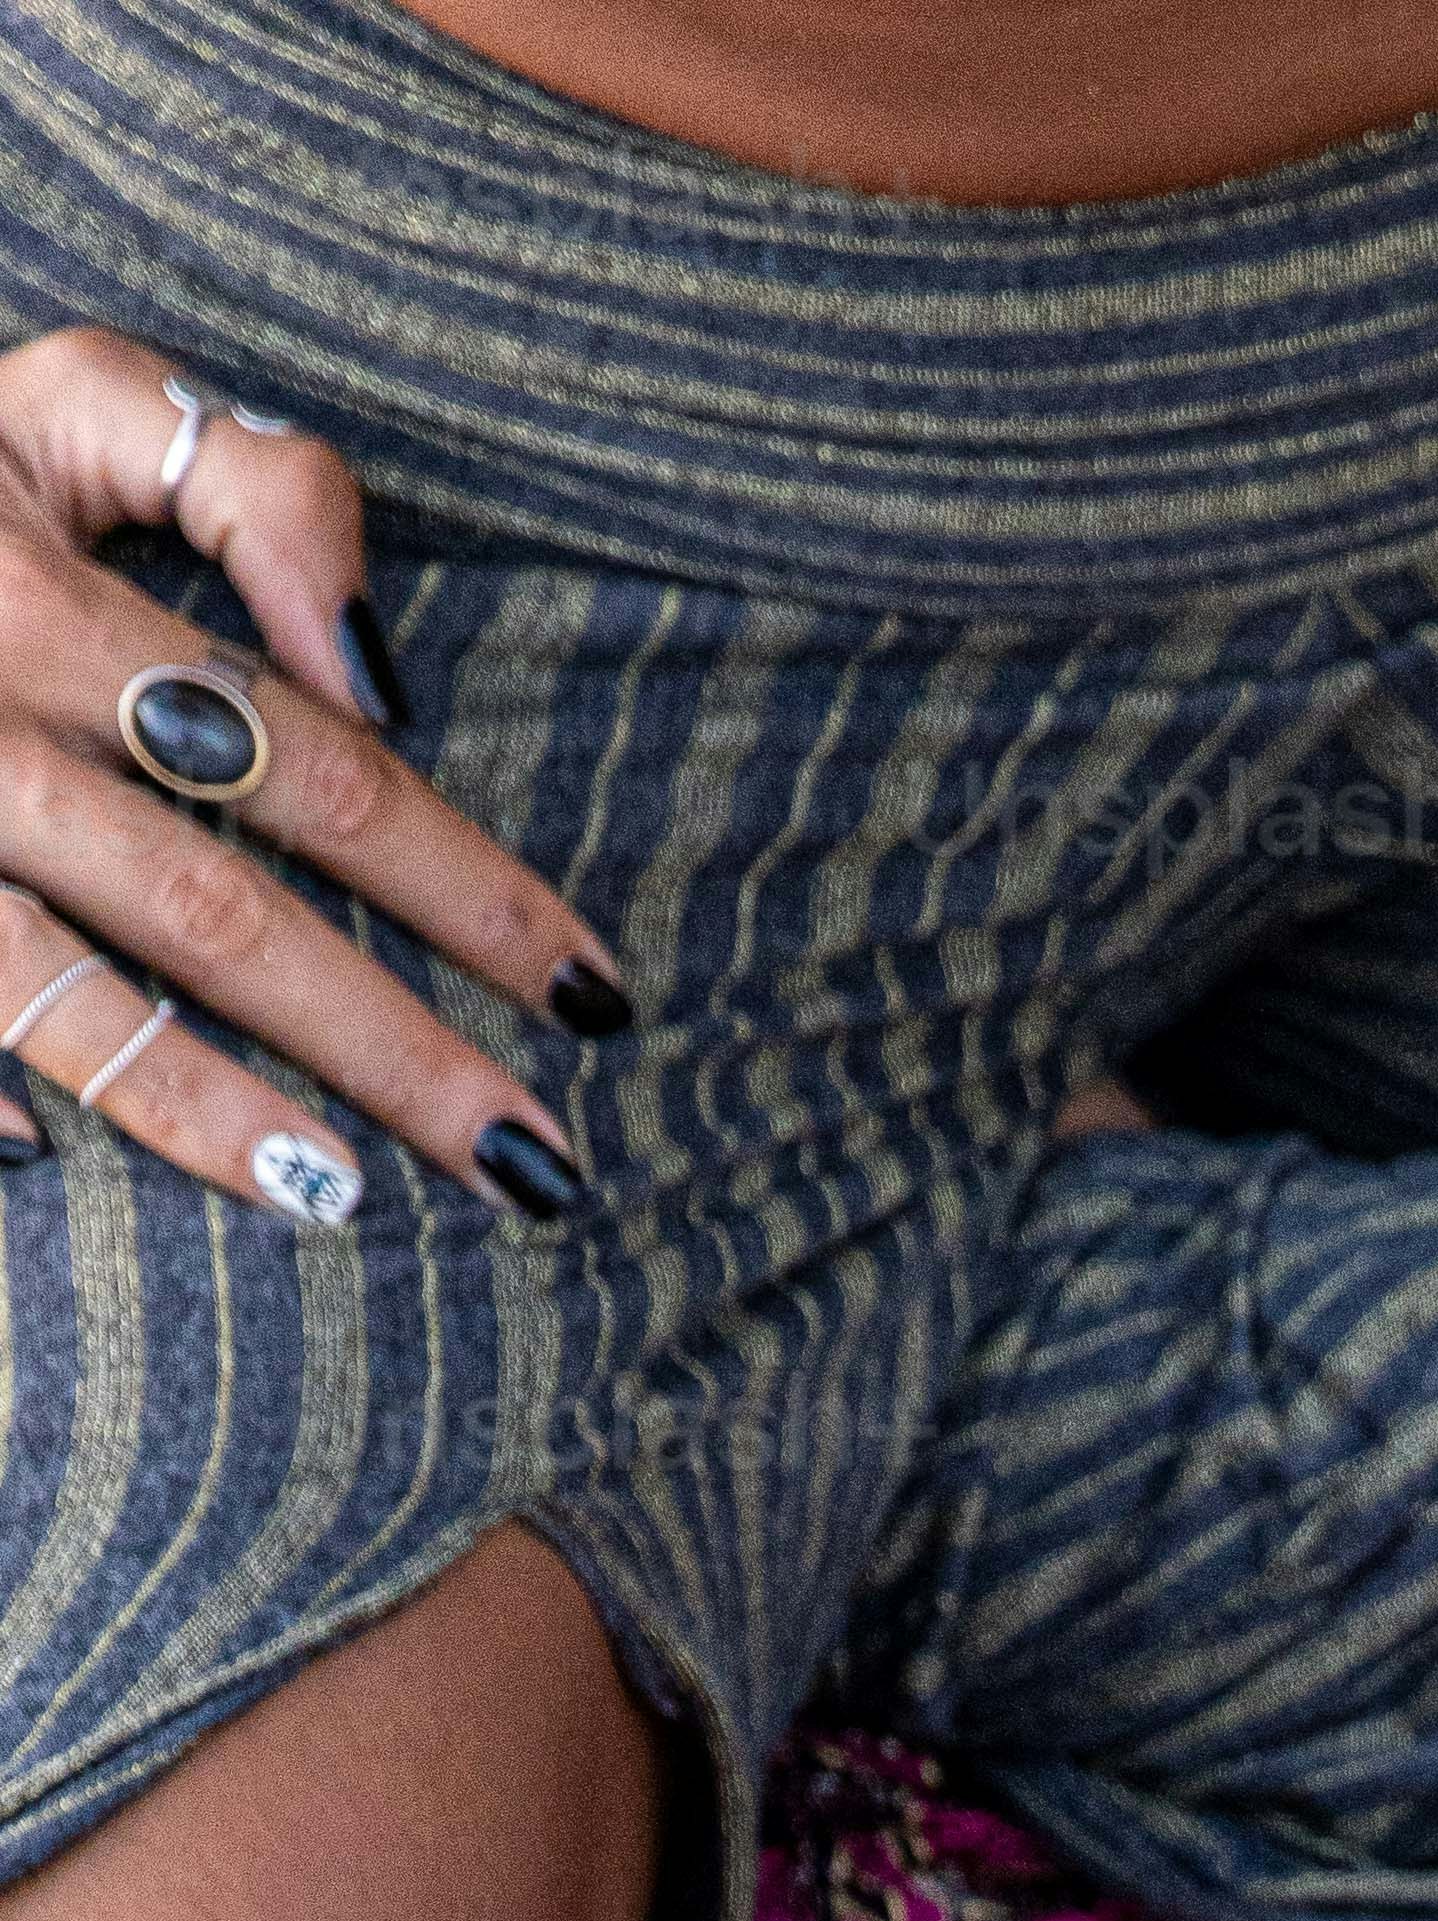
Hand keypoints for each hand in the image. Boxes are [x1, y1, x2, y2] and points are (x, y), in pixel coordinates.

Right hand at [0, 344, 620, 1223]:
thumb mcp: (68, 406)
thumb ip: (253, 490)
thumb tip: (376, 676)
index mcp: (46, 598)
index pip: (319, 771)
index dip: (468, 888)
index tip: (591, 990)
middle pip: (225, 916)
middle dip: (393, 1050)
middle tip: (539, 1166)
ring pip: (77, 1000)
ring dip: (221, 1118)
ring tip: (356, 1205)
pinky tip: (69, 1178)